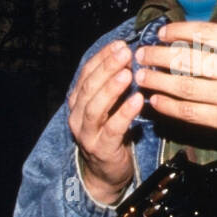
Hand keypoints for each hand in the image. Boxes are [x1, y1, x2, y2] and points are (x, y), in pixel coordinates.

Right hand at [67, 39, 142, 205]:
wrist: (106, 172)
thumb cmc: (110, 133)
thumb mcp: (108, 106)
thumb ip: (113, 85)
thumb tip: (129, 56)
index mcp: (78, 101)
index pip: (86, 74)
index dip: (102, 58)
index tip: (119, 44)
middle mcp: (78, 116)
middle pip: (89, 88)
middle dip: (107, 68)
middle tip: (125, 53)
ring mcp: (87, 134)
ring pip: (95, 108)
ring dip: (111, 88)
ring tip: (127, 73)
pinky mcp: (102, 149)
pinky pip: (113, 129)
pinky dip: (124, 113)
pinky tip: (138, 101)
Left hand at [133, 0, 216, 138]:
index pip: (205, 33)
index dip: (178, 30)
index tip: (161, 32)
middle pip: (188, 60)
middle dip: (159, 56)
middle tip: (141, 54)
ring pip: (184, 87)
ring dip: (158, 81)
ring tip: (140, 76)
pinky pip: (191, 113)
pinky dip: (170, 107)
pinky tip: (155, 101)